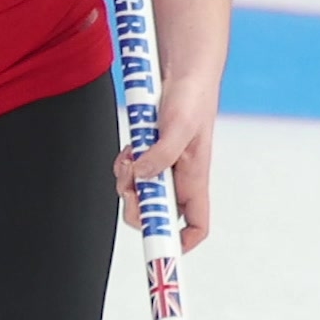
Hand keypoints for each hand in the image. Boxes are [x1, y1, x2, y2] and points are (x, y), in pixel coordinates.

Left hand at [114, 73, 219, 251]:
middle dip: (138, 208)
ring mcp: (163, 167)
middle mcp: (179, 179)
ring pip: (140, 192)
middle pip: (157, 214)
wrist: (184, 73)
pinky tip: (129, 148)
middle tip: (130, 190)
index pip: (196, 226)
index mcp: (194, 180)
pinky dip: (124, 165)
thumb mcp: (178, 126)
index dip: (181, 242)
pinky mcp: (150, 153)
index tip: (161, 245)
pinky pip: (131, 172)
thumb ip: (161, 154)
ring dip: (127, 182)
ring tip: (130, 157)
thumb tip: (142, 178)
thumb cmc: (192, 99)